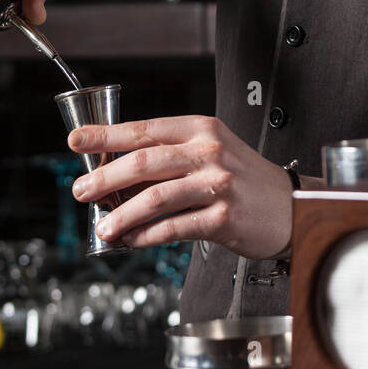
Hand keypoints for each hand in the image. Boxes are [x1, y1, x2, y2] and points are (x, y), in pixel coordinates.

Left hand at [68, 116, 296, 259]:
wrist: (290, 206)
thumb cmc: (245, 179)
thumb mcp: (212, 151)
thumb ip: (171, 156)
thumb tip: (118, 173)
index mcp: (201, 129)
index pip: (145, 128)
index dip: (106, 135)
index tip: (77, 141)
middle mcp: (209, 152)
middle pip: (144, 161)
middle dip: (105, 177)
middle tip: (81, 190)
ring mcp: (217, 185)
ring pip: (155, 198)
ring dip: (121, 214)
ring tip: (102, 226)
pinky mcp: (223, 218)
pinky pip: (174, 227)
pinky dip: (147, 236)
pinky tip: (132, 240)